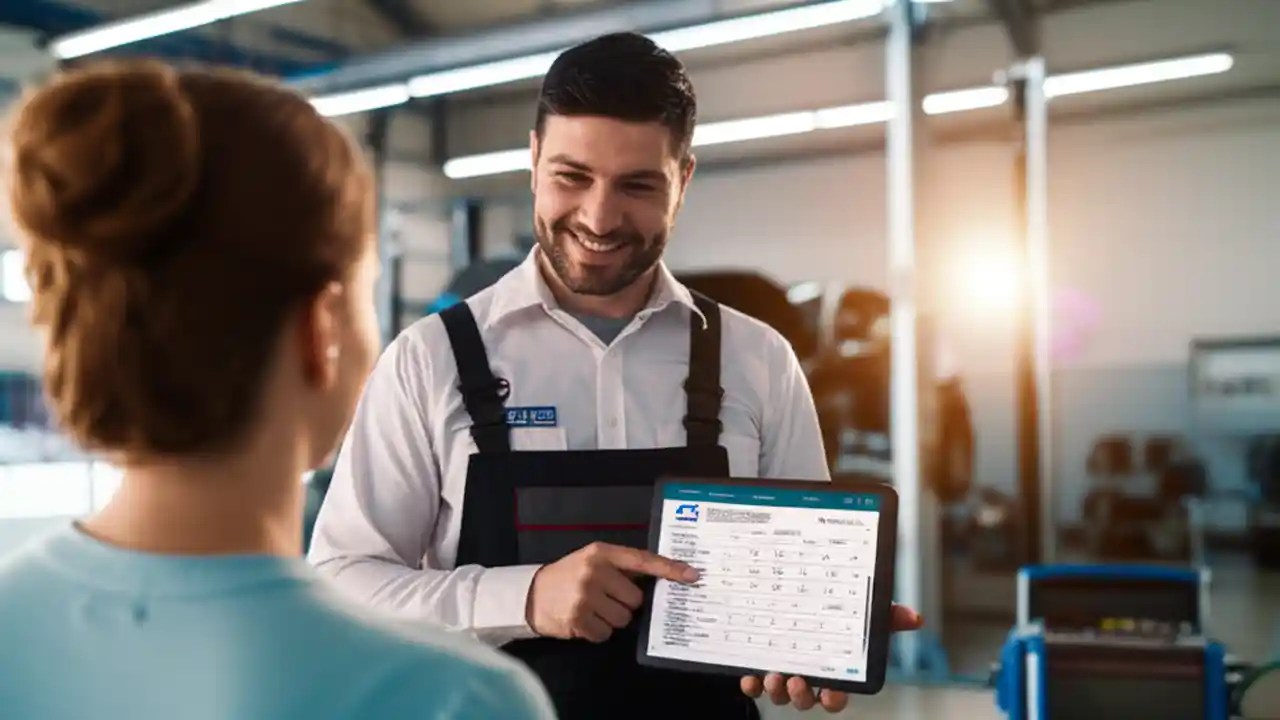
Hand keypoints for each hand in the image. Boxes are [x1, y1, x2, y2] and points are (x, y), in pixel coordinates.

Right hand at [525, 541, 698, 642]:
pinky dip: (597, 632)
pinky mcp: (578, 618)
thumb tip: (659, 579)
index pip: (642, 560)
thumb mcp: (592, 561)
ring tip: (591, 609)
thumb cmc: (568, 577)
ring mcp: (585, 595)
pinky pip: (605, 634)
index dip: (669, 569)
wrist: (530, 594)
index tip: (692, 575)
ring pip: (623, 619)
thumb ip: (620, 567)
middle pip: (635, 599)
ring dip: (610, 619)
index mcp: (602, 553)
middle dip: (624, 604)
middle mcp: (595, 571)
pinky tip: (583, 620)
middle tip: (604, 599)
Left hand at [740, 603, 924, 712]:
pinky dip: (751, 684)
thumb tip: (915, 618)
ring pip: (779, 693)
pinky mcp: (760, 667)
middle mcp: (808, 678)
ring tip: (773, 675)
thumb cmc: (837, 617)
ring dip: (775, 690)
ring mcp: (783, 674)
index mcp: (834, 672)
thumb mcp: (863, 615)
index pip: (836, 696)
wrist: (793, 599)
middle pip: (805, 699)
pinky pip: (755, 684)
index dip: (834, 699)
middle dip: (800, 696)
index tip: (830, 695)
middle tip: (795, 681)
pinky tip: (749, 677)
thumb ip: (887, 617)